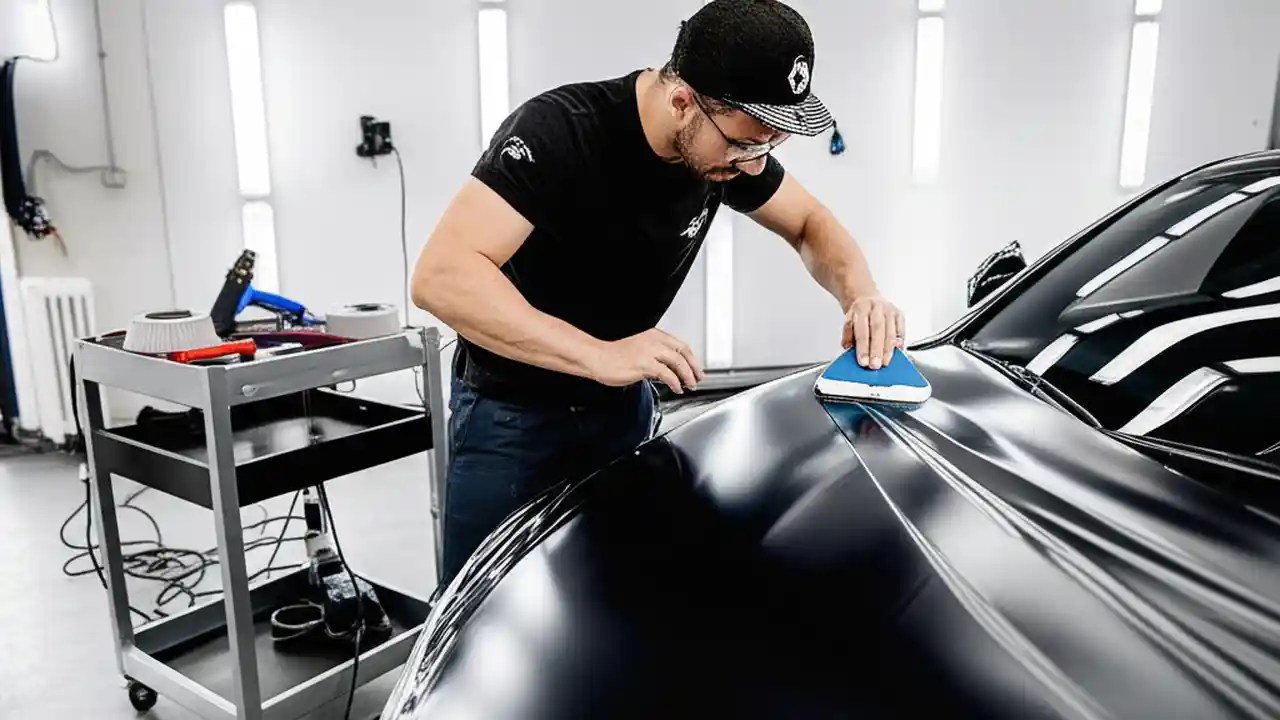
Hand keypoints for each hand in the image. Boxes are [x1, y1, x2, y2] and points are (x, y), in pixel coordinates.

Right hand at [589, 329, 704, 394]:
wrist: (595, 355)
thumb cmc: (610, 352)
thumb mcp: (635, 347)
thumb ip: (651, 353)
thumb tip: (663, 366)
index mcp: (652, 335)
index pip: (679, 344)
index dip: (690, 357)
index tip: (695, 366)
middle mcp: (653, 341)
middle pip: (683, 352)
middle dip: (693, 367)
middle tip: (698, 377)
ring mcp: (649, 352)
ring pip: (678, 362)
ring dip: (687, 375)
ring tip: (689, 384)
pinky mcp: (645, 364)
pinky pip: (667, 374)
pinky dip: (675, 382)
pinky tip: (676, 388)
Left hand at [842, 294, 904, 368]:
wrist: (868, 298)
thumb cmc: (859, 314)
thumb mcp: (848, 321)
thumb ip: (848, 336)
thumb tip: (849, 350)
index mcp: (861, 309)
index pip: (862, 330)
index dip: (863, 348)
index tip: (863, 362)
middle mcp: (876, 308)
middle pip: (878, 330)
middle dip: (877, 350)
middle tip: (875, 365)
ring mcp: (889, 310)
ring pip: (890, 331)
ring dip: (888, 350)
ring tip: (885, 362)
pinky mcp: (899, 315)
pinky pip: (901, 330)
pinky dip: (900, 342)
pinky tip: (897, 352)